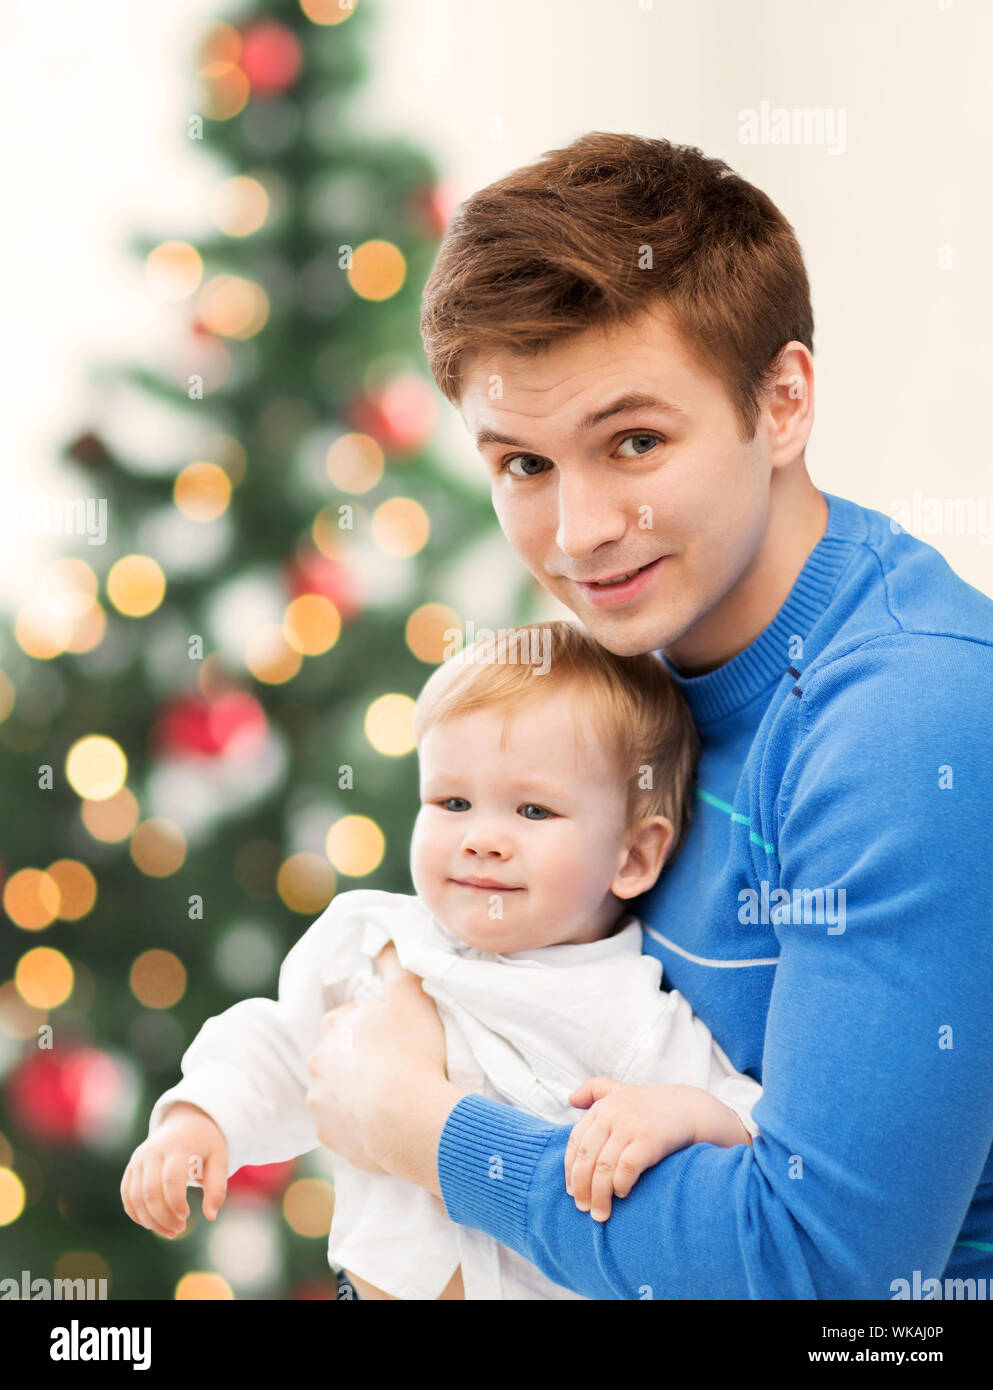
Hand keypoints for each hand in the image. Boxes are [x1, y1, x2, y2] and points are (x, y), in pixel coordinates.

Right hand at [121, 1101, 227, 1237]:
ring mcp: (139, 1159)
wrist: (185, 1122)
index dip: (176, 1203)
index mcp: (178, 1147)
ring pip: (135, 1197)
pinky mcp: (131, 1168)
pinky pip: (127, 1196)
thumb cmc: (205, 1144)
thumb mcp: (219, 1159)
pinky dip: (137, 1214)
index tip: (187, 1216)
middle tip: (179, 1229)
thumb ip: (217, 1187)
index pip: (171, 1179)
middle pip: (150, 1191)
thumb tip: (211, 1216)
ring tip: (170, 1231)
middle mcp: (153, 1152)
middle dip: (163, 1217)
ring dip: (150, 1220)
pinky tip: (153, 1224)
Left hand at [305, 941, 462, 1189]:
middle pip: (341, 1056)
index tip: (398, 1036)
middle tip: (398, 1065)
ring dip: (359, 1092)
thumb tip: (381, 937)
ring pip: (339, 1091)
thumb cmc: (411, 1050)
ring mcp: (320, 1104)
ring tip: (394, 1097)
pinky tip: (385, 1122)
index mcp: (332, 1027)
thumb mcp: (410, 992)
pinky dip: (359, 1123)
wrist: (408, 1120)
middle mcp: (317, 1064)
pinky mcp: (329, 1138)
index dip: (375, 1025)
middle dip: (362, 1059)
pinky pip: (343, 1126)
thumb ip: (393, 960)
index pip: (349, 1019)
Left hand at [564, 1079, 722, 1221]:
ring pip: (603, 1166)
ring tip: (600, 1214)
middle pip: (586, 1157)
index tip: (571, 1191)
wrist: (691, 1108)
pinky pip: (626, 1167)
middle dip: (581, 1186)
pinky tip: (622, 1194)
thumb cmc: (653, 1105)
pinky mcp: (650, 1139)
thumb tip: (571, 1098)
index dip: (570, 1169)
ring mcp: (631, 1126)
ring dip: (598, 1194)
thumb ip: (595, 1090)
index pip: (575, 1141)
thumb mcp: (620, 1090)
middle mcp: (612, 1114)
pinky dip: (620, 1184)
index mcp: (602, 1106)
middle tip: (582, 1208)